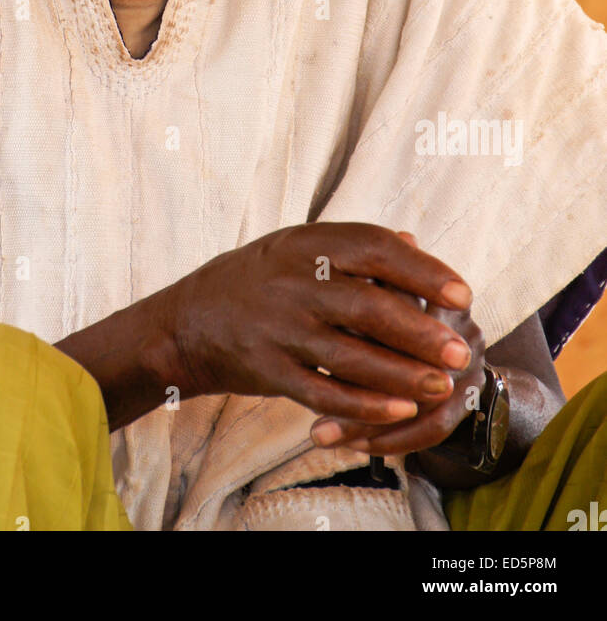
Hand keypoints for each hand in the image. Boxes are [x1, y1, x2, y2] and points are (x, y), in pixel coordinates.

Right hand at [158, 222, 475, 429]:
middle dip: (421, 332)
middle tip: (460, 350)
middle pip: (369, 306)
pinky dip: (365, 403)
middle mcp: (292, 282)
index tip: (461, 294)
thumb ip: (353, 248)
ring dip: (403, 374)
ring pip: (351, 356)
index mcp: (305, 243)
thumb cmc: (260, 278)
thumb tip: (414, 242)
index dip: (422, 270)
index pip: (374, 248)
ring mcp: (279, 329)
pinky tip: (401, 409)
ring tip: (442, 385)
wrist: (189, 319)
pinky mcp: (269, 370)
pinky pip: (324, 392)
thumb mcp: (298, 246)